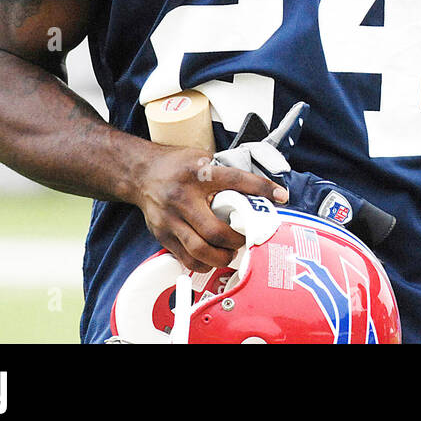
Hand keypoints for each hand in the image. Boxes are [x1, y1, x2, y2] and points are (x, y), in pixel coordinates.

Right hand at [133, 144, 288, 271]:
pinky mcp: (162, 235)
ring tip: (232, 253)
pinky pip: (185, 258)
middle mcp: (182, 197)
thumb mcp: (202, 157)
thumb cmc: (177, 165)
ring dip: (221, 257)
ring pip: (199, 249)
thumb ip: (226, 171)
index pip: (235, 180)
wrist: (140, 173)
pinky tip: (213, 259)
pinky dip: (203, 263)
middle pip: (214, 229)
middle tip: (247, 240)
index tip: (281, 197)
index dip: (260, 189)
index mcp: (198, 173)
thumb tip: (259, 185)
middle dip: (236, 241)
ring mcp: (170, 219)